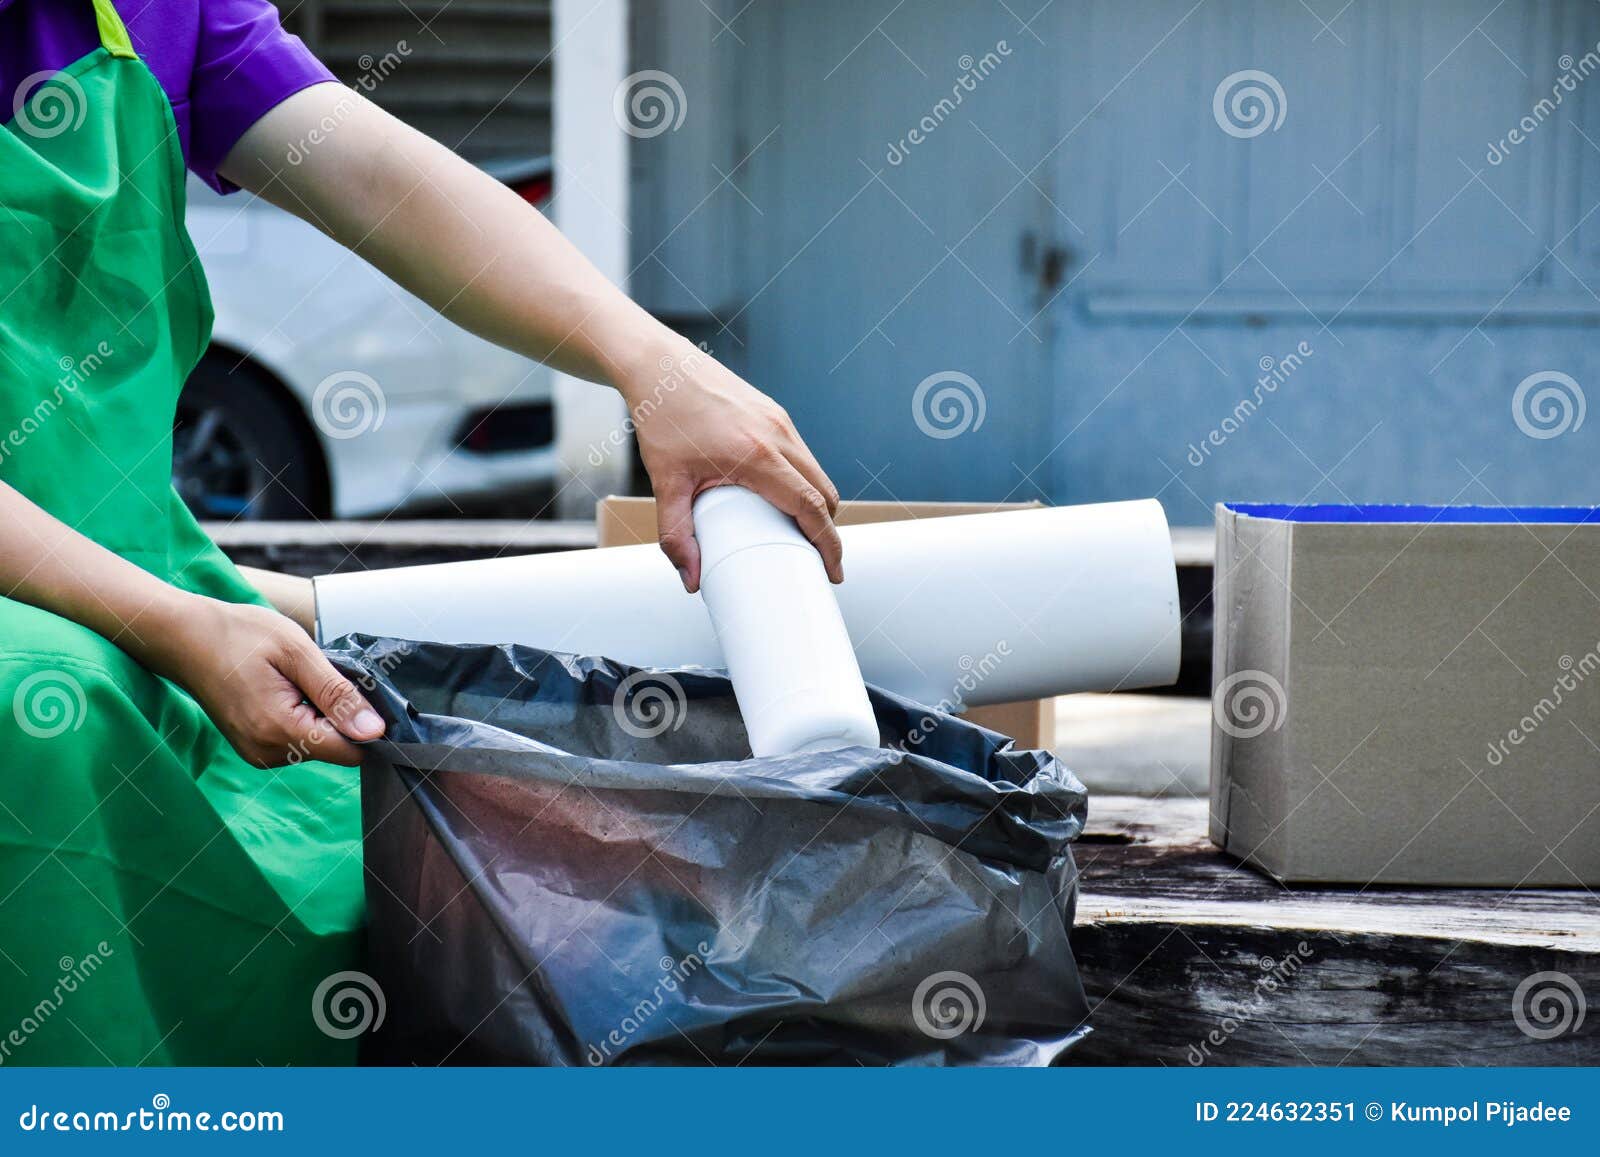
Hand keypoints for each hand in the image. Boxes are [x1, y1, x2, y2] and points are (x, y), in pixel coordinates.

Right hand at [144, 595, 383, 767]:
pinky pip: (297, 739)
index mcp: (279, 731)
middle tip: (317, 674)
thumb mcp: (298, 653)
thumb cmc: (238, 636)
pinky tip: (286, 689)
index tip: (357, 691)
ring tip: (296, 679)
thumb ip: (337, 694)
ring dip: (320, 714)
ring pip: (318, 744)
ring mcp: (258, 753)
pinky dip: (303, 716)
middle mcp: (267, 752)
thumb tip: (374, 730)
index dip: (364, 724)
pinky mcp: (255, 747)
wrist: (186, 637)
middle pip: (335, 748)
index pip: (350, 751)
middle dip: (339, 714)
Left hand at [623, 342, 842, 591]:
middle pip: (824, 493)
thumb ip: (675, 534)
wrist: (659, 366)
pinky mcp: (774, 413)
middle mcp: (777, 435)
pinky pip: (802, 455)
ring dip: (817, 505)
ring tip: (801, 533)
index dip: (828, 544)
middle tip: (818, 561)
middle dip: (827, 531)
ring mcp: (780, 421)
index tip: (833, 570)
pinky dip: (804, 482)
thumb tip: (691, 579)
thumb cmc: (663, 417)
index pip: (810, 507)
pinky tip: (785, 497)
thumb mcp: (665, 482)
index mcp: (756, 455)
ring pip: (816, 472)